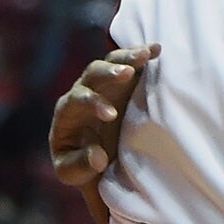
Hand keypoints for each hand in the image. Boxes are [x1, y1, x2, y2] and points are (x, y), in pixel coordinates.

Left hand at [49, 44, 155, 214]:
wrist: (96, 160)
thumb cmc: (80, 166)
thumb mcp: (72, 173)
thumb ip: (79, 167)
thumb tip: (98, 158)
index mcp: (67, 112)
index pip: (76, 100)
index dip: (93, 103)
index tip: (112, 115)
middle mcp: (84, 91)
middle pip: (92, 73)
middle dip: (108, 72)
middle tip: (126, 74)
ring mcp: (104, 84)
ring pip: (111, 62)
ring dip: (127, 58)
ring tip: (145, 55)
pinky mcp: (123, 82)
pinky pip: (130, 64)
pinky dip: (141, 55)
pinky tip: (156, 50)